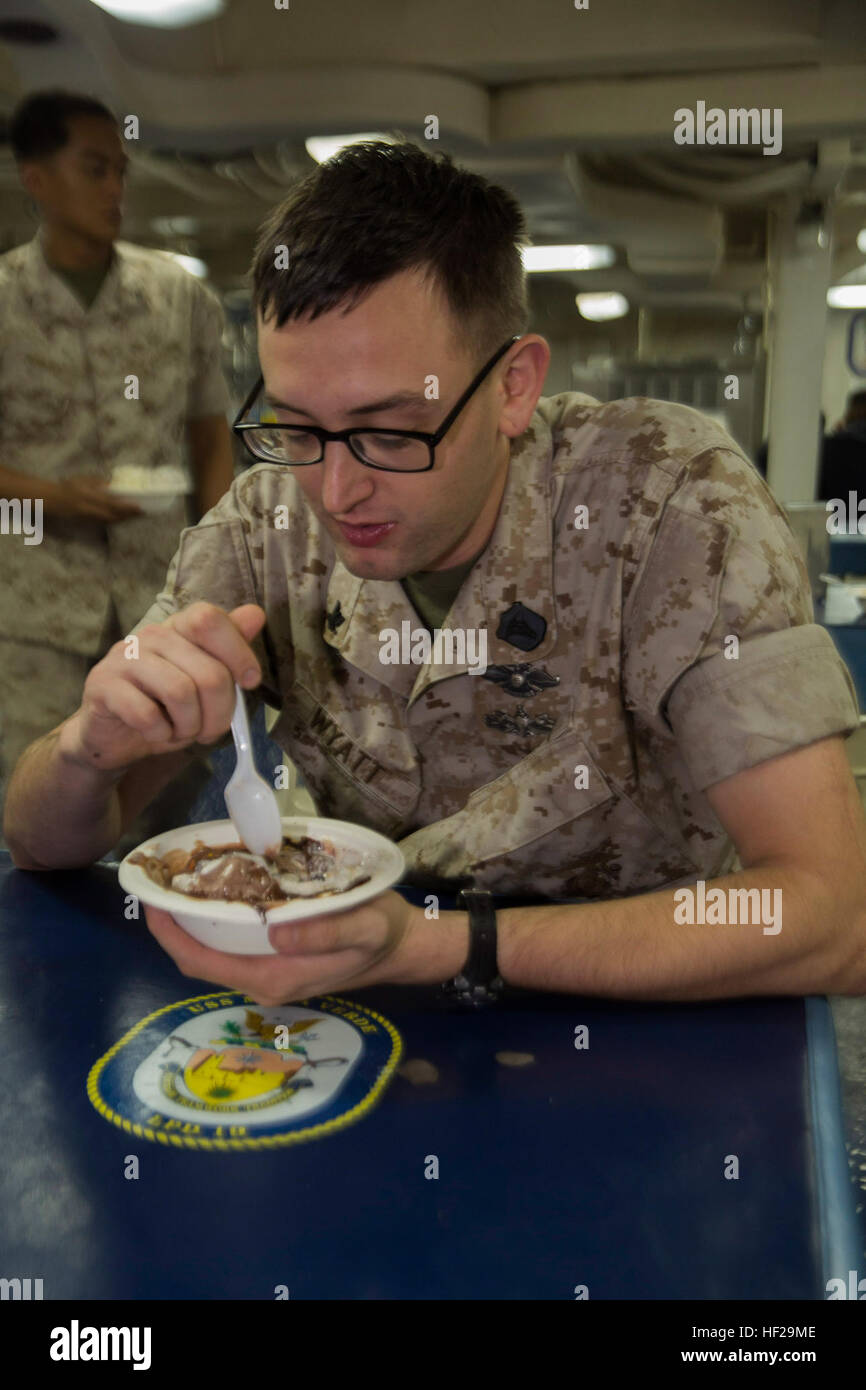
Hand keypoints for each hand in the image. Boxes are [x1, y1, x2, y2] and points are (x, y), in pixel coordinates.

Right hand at [47, 475, 144, 521]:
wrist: (52, 501)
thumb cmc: (68, 487)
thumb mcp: (82, 480)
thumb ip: (98, 482)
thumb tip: (113, 483)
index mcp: (87, 496)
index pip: (111, 504)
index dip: (126, 507)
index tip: (139, 506)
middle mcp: (89, 510)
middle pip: (113, 516)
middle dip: (129, 516)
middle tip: (143, 512)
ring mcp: (88, 518)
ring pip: (111, 521)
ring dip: (125, 519)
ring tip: (138, 515)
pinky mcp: (88, 523)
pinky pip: (106, 523)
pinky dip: (117, 521)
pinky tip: (125, 518)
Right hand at [59, 601, 266, 771]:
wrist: (113, 736)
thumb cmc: (163, 707)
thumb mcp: (203, 681)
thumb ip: (228, 650)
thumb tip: (255, 615)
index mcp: (177, 628)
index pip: (209, 619)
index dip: (238, 652)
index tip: (249, 682)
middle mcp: (150, 636)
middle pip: (208, 671)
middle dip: (219, 713)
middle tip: (209, 730)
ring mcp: (123, 658)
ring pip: (180, 693)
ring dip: (190, 726)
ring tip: (183, 732)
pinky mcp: (102, 685)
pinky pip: (147, 715)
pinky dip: (161, 734)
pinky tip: (157, 734)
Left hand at [143, 890, 418, 1004]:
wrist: (403, 947)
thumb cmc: (383, 933)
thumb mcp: (363, 927)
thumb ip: (323, 935)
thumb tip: (274, 932)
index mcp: (274, 977)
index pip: (201, 963)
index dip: (169, 935)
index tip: (151, 899)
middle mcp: (262, 981)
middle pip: (198, 958)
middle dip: (172, 924)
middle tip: (159, 879)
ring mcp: (267, 972)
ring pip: (211, 951)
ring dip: (191, 921)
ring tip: (179, 878)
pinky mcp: (274, 959)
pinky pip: (229, 945)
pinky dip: (214, 919)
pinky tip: (215, 888)